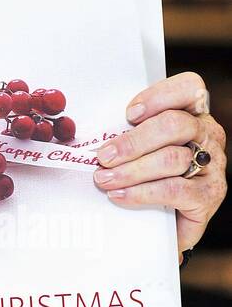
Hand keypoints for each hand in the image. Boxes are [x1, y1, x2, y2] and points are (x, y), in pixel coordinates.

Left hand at [92, 71, 227, 263]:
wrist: (168, 218)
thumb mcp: (145, 144)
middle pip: (175, 124)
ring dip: (131, 169)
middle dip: (133, 141)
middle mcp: (208, 134)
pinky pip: (173, 189)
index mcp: (194, 113)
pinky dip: (141, 192)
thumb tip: (94, 134)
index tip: (129, 113)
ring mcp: (212, 165)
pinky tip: (120, 195)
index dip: (159, 96)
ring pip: (172, 158)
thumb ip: (130, 131)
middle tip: (104, 156)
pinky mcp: (208, 195)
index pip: (190, 88)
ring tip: (105, 178)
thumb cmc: (154, 172)